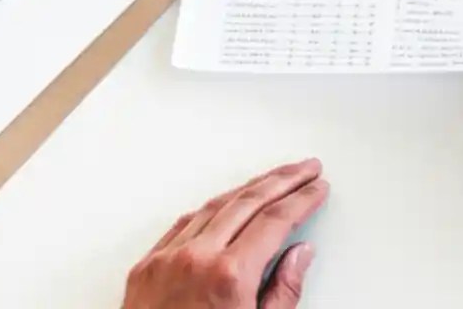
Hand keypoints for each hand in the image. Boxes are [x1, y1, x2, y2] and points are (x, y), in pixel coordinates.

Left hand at [123, 159, 329, 308]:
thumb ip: (283, 293)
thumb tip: (299, 255)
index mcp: (230, 276)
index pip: (276, 221)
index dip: (302, 200)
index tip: (316, 189)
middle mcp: (196, 259)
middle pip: (249, 201)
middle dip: (282, 180)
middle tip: (305, 169)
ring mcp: (167, 260)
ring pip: (214, 205)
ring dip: (249, 187)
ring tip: (272, 178)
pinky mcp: (145, 268)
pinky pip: (183, 223)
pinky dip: (211, 207)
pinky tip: (225, 202)